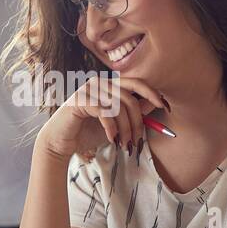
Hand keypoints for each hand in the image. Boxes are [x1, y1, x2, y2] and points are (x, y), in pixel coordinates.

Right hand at [34, 74, 167, 162]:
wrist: (62, 142)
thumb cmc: (88, 132)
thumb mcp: (116, 124)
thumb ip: (132, 113)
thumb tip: (154, 104)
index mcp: (108, 85)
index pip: (135, 83)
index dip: (151, 93)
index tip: (164, 106)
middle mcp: (99, 83)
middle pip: (129, 97)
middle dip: (137, 122)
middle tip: (136, 141)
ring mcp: (88, 89)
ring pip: (118, 106)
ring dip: (125, 129)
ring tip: (124, 144)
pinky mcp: (79, 100)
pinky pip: (105, 112)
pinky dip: (111, 128)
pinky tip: (110, 139)